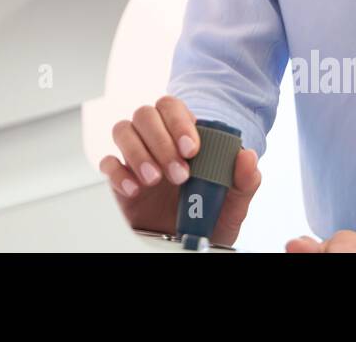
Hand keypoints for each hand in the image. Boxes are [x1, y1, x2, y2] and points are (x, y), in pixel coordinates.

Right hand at [98, 95, 260, 246]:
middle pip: (145, 114)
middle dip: (161, 141)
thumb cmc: (210, 219)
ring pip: (123, 130)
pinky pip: (108, 164)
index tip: (191, 149)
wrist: (190, 247)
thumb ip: (244, 181)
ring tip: (154, 180)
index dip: (179, 122)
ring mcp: (136, 159)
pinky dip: (118, 174)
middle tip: (178, 173)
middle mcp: (157, 142)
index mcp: (184, 138)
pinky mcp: (120, 180)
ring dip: (138, 152)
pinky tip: (134, 190)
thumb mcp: (233, 203)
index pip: (173, 108)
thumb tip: (247, 157)